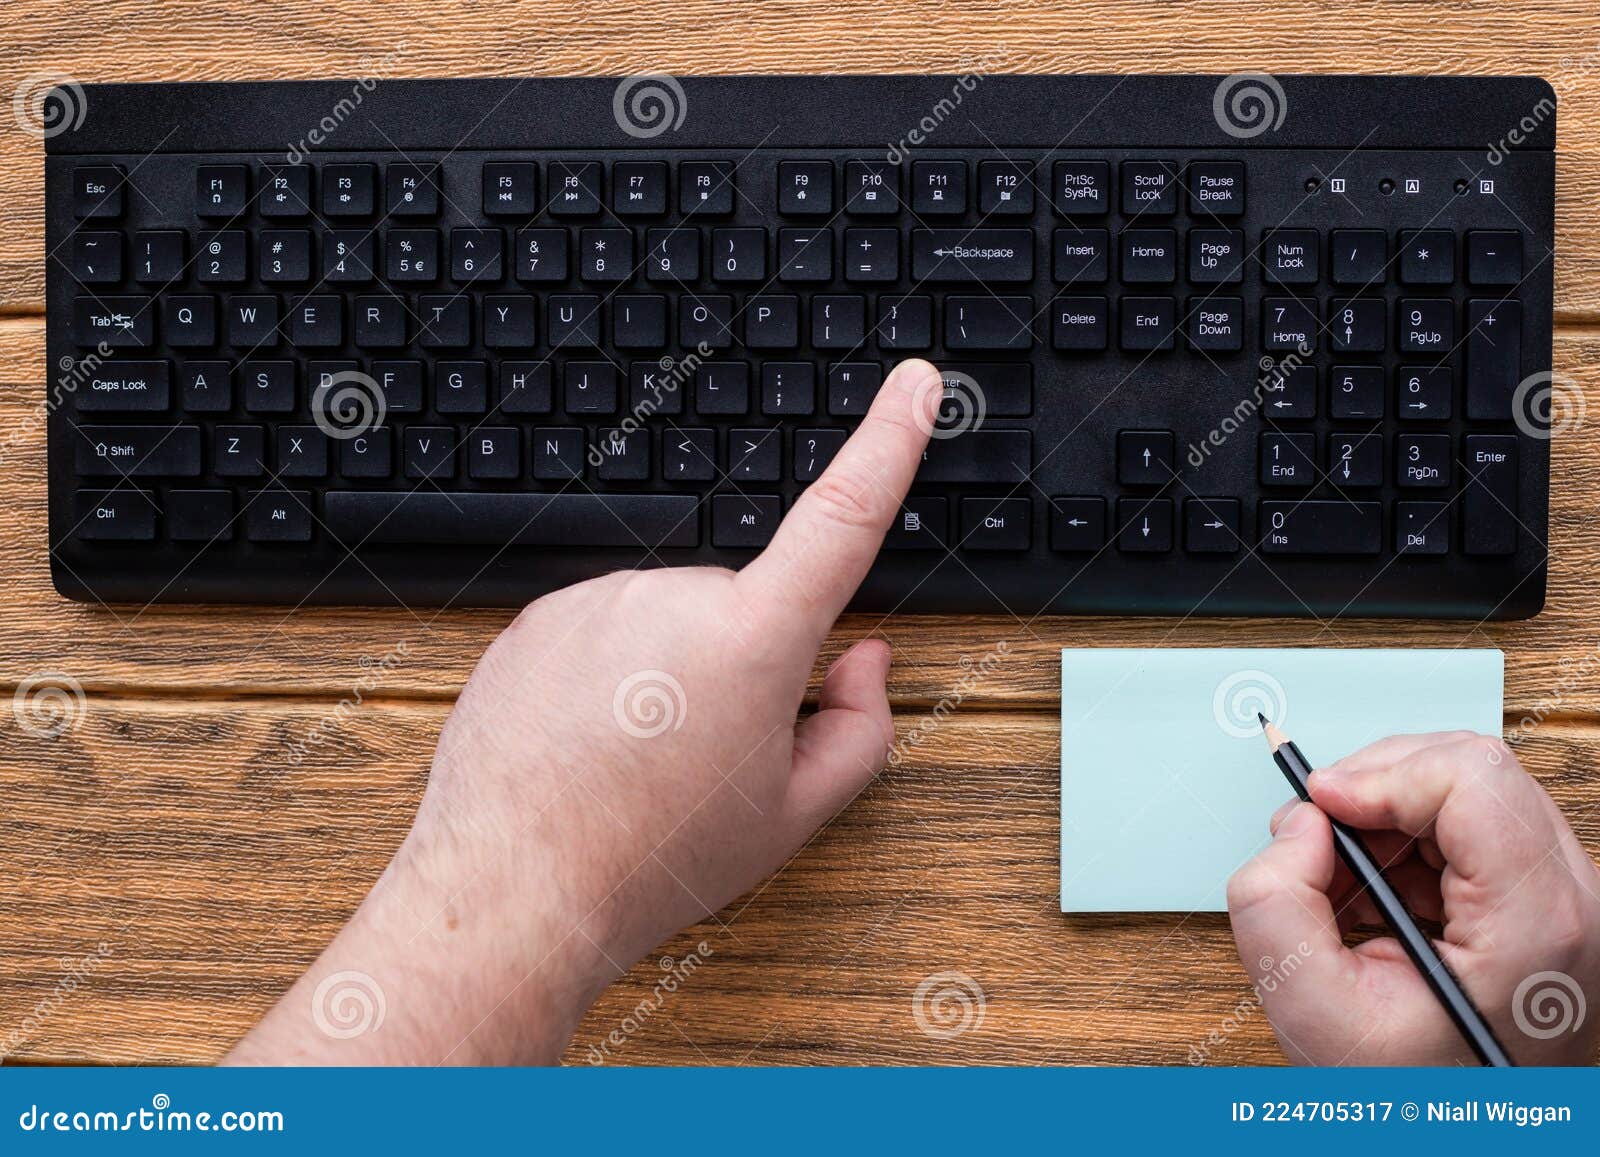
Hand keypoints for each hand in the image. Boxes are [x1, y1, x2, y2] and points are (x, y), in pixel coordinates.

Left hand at [226, 358, 945, 1064]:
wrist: (511, 889)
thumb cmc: (653, 860)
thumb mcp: (793, 818)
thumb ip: (861, 727)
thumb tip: (863, 658)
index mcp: (752, 640)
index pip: (841, 518)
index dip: (888, 443)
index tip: (915, 386)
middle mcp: (672, 596)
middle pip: (745, 607)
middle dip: (743, 665)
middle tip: (706, 758)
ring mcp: (596, 600)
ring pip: (669, 620)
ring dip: (670, 672)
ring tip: (635, 762)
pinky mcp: (539, 615)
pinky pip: (605, 629)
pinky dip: (610, 675)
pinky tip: (590, 745)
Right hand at [1228, 731, 1599, 1064]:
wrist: (1467, 1135)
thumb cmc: (1412, 1098)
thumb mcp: (1312, 1012)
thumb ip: (1275, 902)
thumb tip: (1300, 824)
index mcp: (1535, 927)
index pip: (1471, 779)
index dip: (1380, 776)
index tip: (1321, 808)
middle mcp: (1573, 902)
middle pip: (1473, 768)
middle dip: (1376, 788)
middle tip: (1320, 840)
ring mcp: (1569, 898)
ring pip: (1471, 787)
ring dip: (1387, 815)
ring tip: (1344, 881)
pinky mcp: (1550, 898)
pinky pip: (1475, 823)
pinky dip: (1408, 839)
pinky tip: (1376, 893)